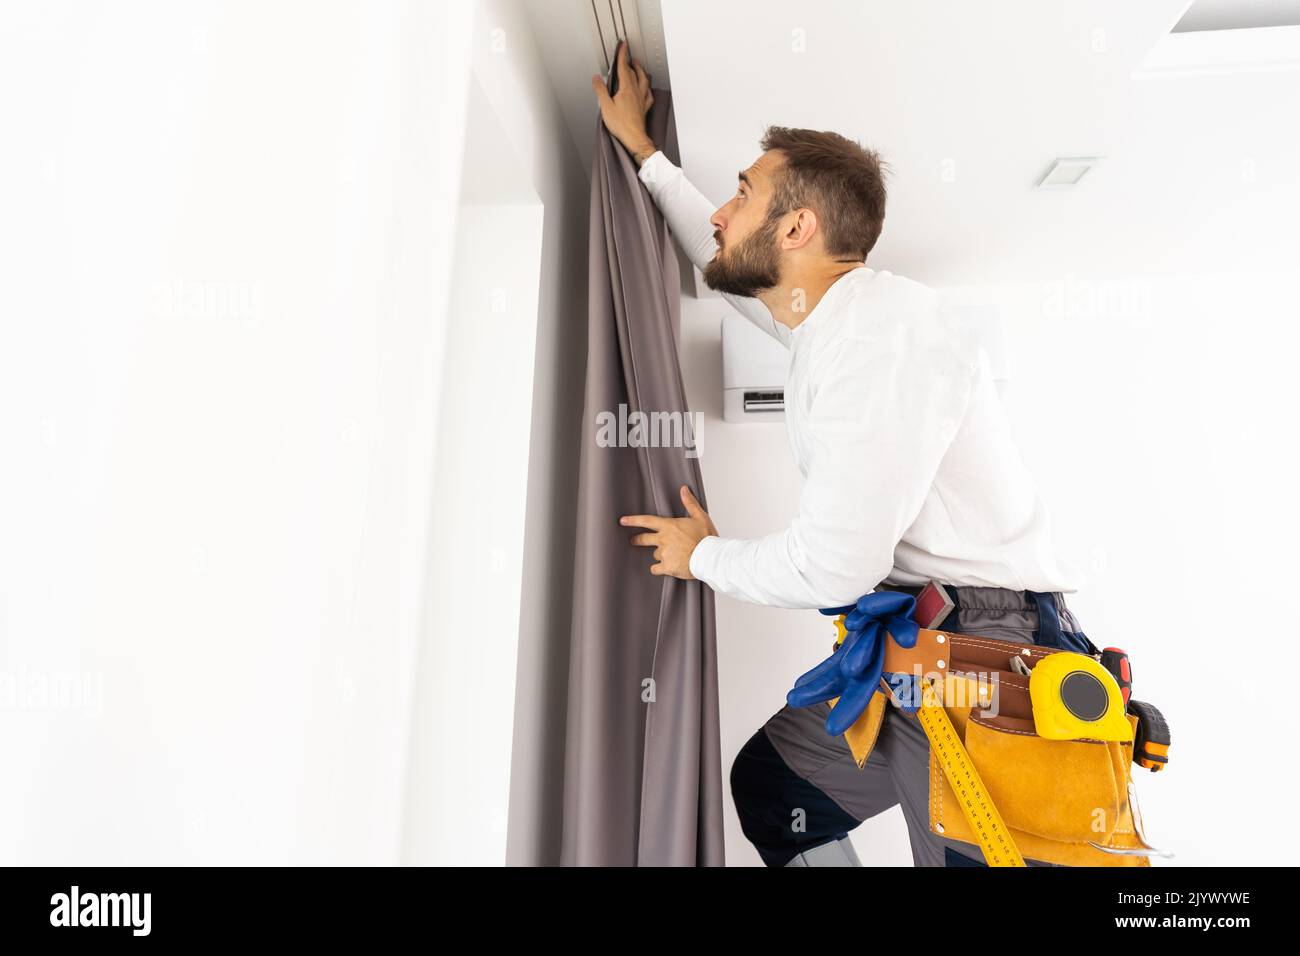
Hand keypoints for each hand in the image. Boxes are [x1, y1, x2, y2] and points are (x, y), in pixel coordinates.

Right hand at [591, 40, 656, 165]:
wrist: (635, 138)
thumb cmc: (622, 125)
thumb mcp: (606, 107)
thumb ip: (600, 90)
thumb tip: (596, 79)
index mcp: (626, 89)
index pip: (624, 67)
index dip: (622, 55)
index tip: (623, 46)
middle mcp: (636, 92)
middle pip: (635, 72)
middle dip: (631, 62)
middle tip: (628, 55)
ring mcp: (642, 99)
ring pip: (644, 80)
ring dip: (640, 71)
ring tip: (638, 66)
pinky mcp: (644, 108)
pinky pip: (648, 94)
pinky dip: (646, 88)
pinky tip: (646, 88)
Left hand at [621, 485, 717, 578]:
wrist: (710, 557)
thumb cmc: (706, 538)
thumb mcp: (700, 517)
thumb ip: (690, 503)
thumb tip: (683, 489)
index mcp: (669, 526)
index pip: (646, 521)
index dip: (633, 520)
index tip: (622, 521)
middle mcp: (663, 539)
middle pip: (644, 539)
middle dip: (637, 540)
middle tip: (634, 541)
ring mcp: (664, 553)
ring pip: (655, 554)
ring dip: (660, 555)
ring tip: (673, 556)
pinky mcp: (666, 567)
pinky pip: (656, 569)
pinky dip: (660, 569)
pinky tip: (667, 568)